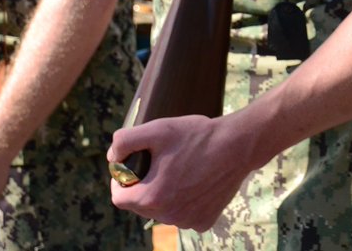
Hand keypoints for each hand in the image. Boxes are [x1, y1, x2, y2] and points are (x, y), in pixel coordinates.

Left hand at [107, 114, 258, 231]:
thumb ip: (125, 141)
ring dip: (165, 194)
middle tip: (158, 164)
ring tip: (180, 170)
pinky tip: (196, 182)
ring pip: (163, 210)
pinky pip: (185, 215)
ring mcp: (188, 221)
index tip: (130, 166)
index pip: (119, 197)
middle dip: (143, 186)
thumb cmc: (198, 136)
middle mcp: (168, 216)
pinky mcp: (205, 221)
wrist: (239, 145)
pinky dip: (186, 202)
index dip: (119, 179)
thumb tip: (112, 157)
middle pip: (141, 205)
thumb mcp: (157, 129)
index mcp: (151, 198)